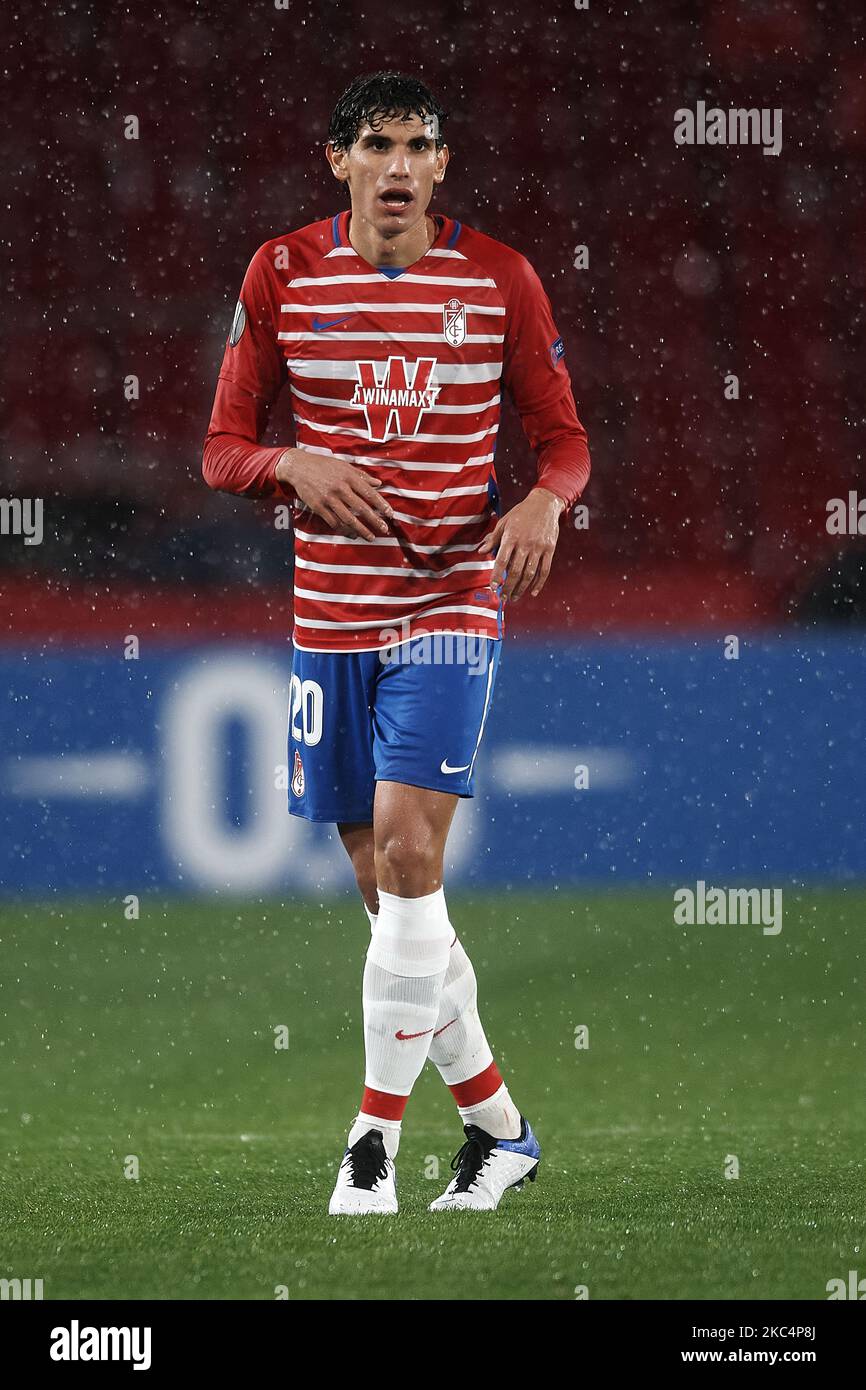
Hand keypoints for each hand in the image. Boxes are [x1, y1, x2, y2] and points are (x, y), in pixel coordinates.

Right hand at [276, 448, 393, 540]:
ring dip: (360, 530)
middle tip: (384, 530)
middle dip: (374, 521)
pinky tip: (351, 534)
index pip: (369, 493)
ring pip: (348, 518)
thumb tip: (379, 483)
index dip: (381, 505)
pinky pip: (333, 522)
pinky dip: (343, 529)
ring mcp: (328, 499)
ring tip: (370, 537)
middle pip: (361, 508)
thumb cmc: (324, 465)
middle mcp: (340, 488)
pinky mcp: (318, 507)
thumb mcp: (344, 466)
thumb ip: (362, 476)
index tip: (390, 514)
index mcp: (348, 477)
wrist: (299, 467)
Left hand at [478, 487, 565, 599]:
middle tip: (503, 597)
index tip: (493, 587)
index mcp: (511, 537)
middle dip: (508, 587)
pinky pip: (545, 570)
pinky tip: (533, 592)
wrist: (544, 504)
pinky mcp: (550, 550)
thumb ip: (493, 538)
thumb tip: (481, 551)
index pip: (502, 561)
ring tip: (515, 597)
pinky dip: (539, 583)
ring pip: (529, 574)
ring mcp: (539, 548)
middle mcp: (525, 544)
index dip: (496, 576)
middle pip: (515, 571)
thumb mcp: (504, 522)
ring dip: (521, 588)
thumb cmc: (521, 513)